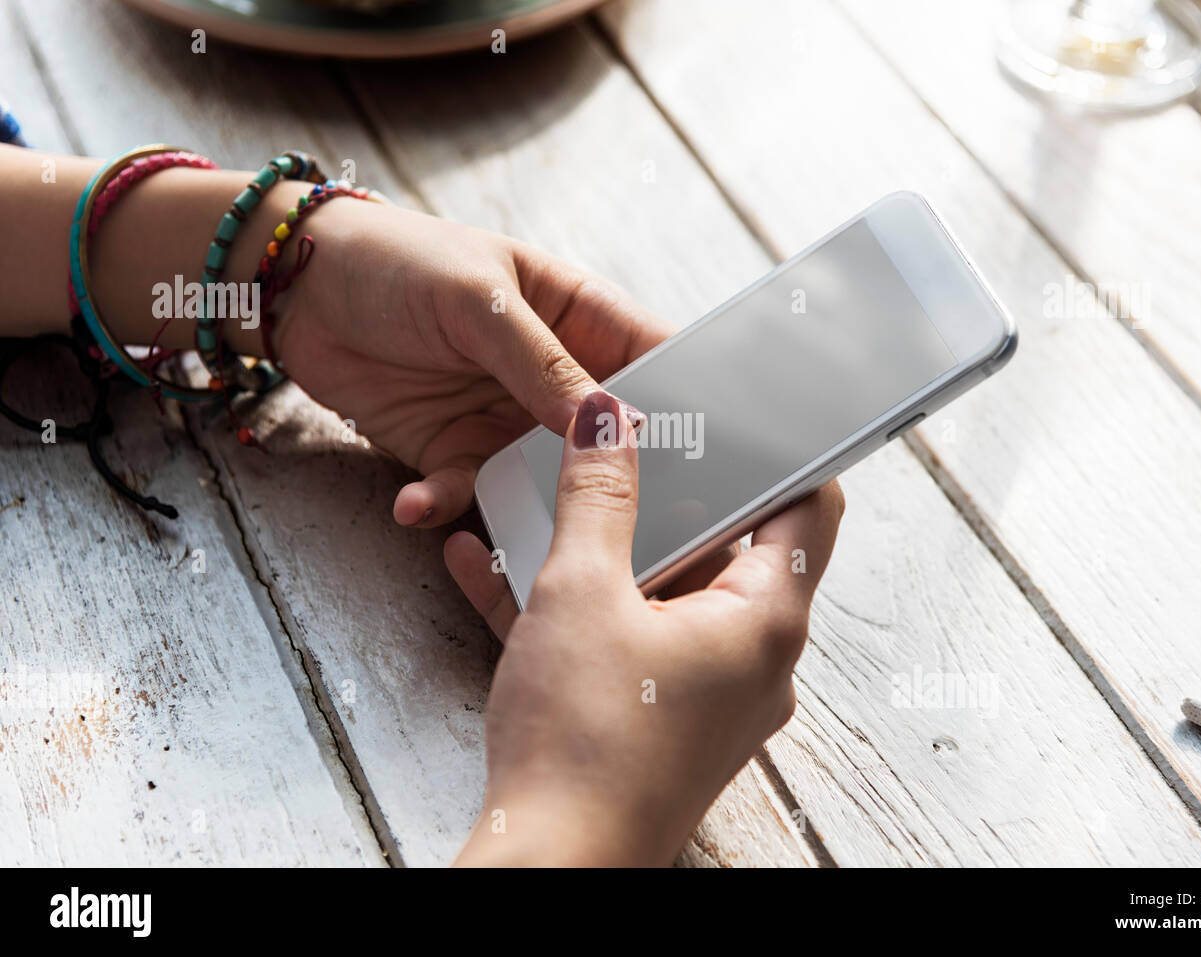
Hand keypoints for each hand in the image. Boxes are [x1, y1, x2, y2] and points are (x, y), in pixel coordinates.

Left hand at [273, 198, 675, 526]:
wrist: (295, 286)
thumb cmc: (395, 259)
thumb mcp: (476, 299)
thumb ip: (542, 361)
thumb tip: (608, 421)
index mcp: (577, 317)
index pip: (655, 358)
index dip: (687, 402)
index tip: (708, 452)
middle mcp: (553, 375)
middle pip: (610, 437)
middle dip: (621, 476)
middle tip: (629, 518)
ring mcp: (504, 418)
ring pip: (547, 480)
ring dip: (536, 508)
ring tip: (527, 537)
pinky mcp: (452, 451)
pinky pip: (466, 493)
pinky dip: (443, 505)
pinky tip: (416, 504)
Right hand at [446, 391, 844, 865]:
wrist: (551, 866)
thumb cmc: (584, 746)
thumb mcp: (579, 593)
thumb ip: (597, 499)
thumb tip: (609, 425)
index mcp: (764, 621)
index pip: (809, 506)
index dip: (780, 449)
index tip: (741, 413)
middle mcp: (754, 661)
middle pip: (730, 549)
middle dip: (669, 498)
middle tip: (624, 451)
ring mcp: (710, 697)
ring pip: (668, 596)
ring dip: (608, 553)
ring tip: (546, 508)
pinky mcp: (662, 722)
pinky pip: (630, 642)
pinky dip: (582, 608)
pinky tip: (498, 572)